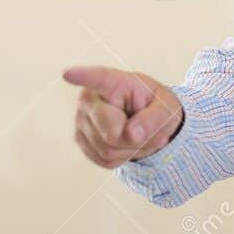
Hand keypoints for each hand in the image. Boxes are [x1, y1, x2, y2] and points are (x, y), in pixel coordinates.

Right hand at [63, 65, 183, 168]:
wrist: (147, 123)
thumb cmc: (155, 108)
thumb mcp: (166, 109)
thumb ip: (153, 119)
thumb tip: (132, 134)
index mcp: (113, 83)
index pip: (97, 79)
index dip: (82, 76)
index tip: (68, 74)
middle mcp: (89, 99)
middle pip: (110, 134)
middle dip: (135, 140)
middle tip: (152, 133)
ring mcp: (81, 120)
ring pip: (107, 150)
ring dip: (131, 150)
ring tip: (140, 137)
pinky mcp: (80, 139)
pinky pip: (104, 160)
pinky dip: (122, 158)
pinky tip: (127, 145)